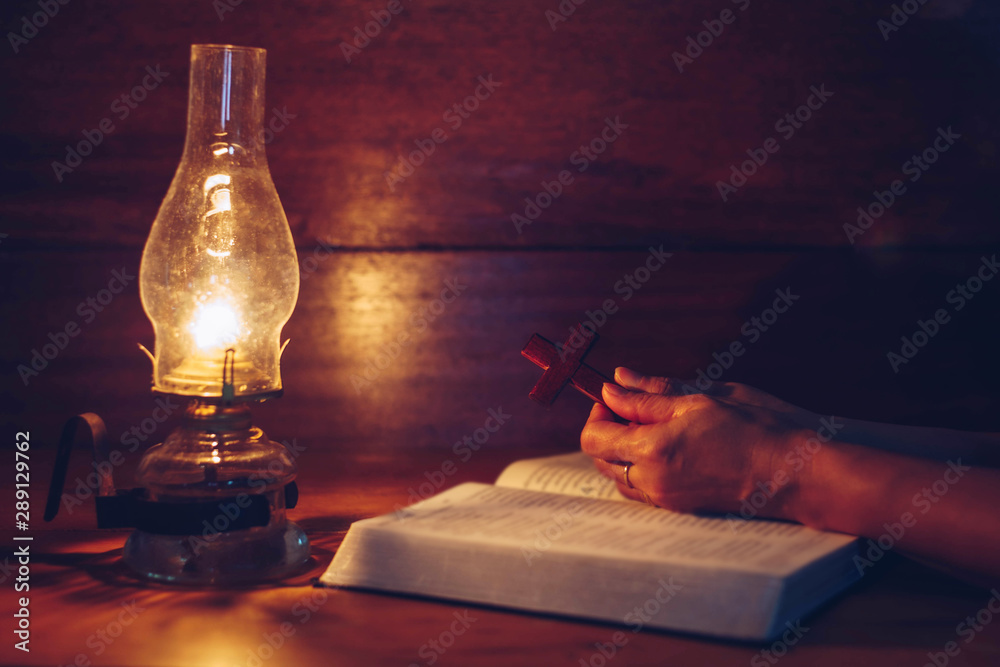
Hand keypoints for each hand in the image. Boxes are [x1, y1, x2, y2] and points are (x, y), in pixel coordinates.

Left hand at [580, 367, 816, 518]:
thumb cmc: (755, 428)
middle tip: (636, 407)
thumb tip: (615, 383)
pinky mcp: (680, 508)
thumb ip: (650, 394)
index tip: (615, 397)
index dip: (598, 413)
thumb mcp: (701, 398)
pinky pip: (641, 490)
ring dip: (623, 451)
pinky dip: (641, 469)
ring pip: (619, 477)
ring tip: (656, 427)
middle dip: (609, 431)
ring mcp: (665, 499)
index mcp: (652, 450)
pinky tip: (670, 448)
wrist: (795, 472)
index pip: (593, 437)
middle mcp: (652, 480)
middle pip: (601, 459)